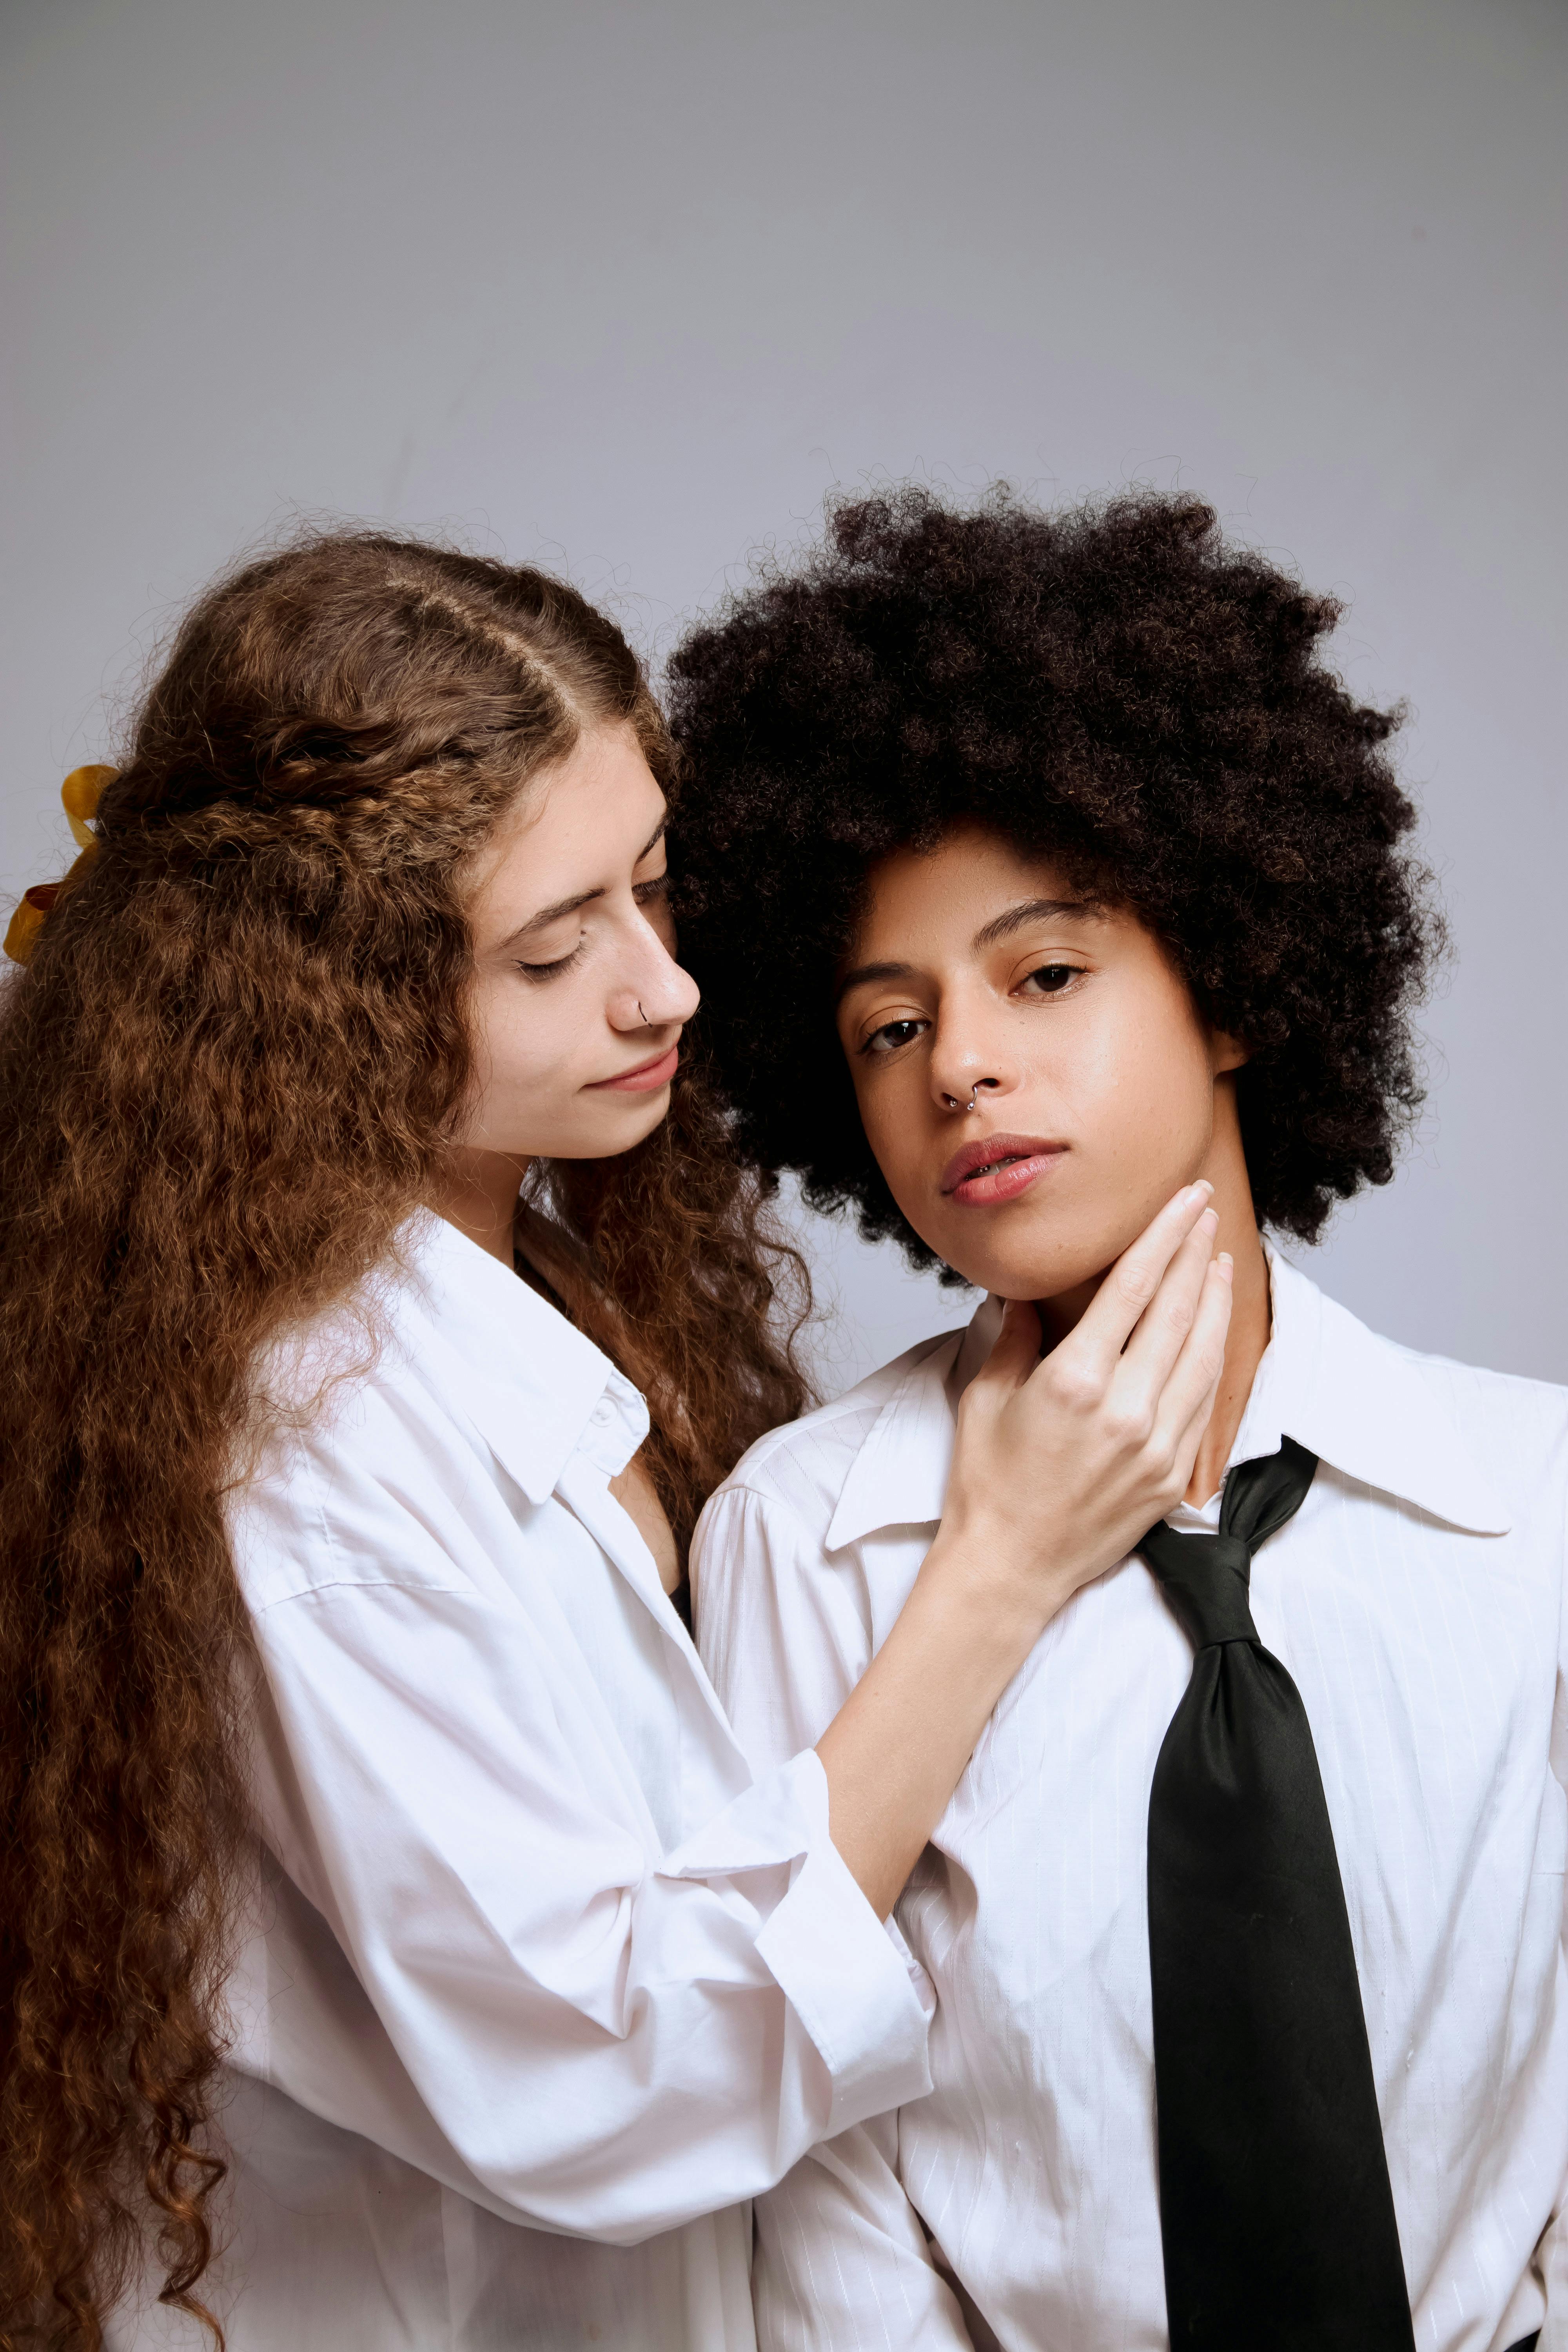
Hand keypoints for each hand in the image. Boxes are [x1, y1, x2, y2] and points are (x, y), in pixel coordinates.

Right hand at [927, 1182, 1231, 1639]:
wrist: (1010, 1567)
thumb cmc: (988, 1484)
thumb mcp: (985, 1398)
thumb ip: (1015, 1338)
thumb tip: (1025, 1294)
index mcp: (1074, 1381)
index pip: (1133, 1288)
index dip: (1164, 1236)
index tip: (1185, 1201)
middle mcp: (1125, 1409)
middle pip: (1176, 1311)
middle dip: (1196, 1253)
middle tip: (1209, 1211)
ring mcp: (1156, 1445)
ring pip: (1203, 1355)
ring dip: (1215, 1301)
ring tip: (1220, 1260)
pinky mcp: (1172, 1476)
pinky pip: (1204, 1404)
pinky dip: (1214, 1359)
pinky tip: (1214, 1332)